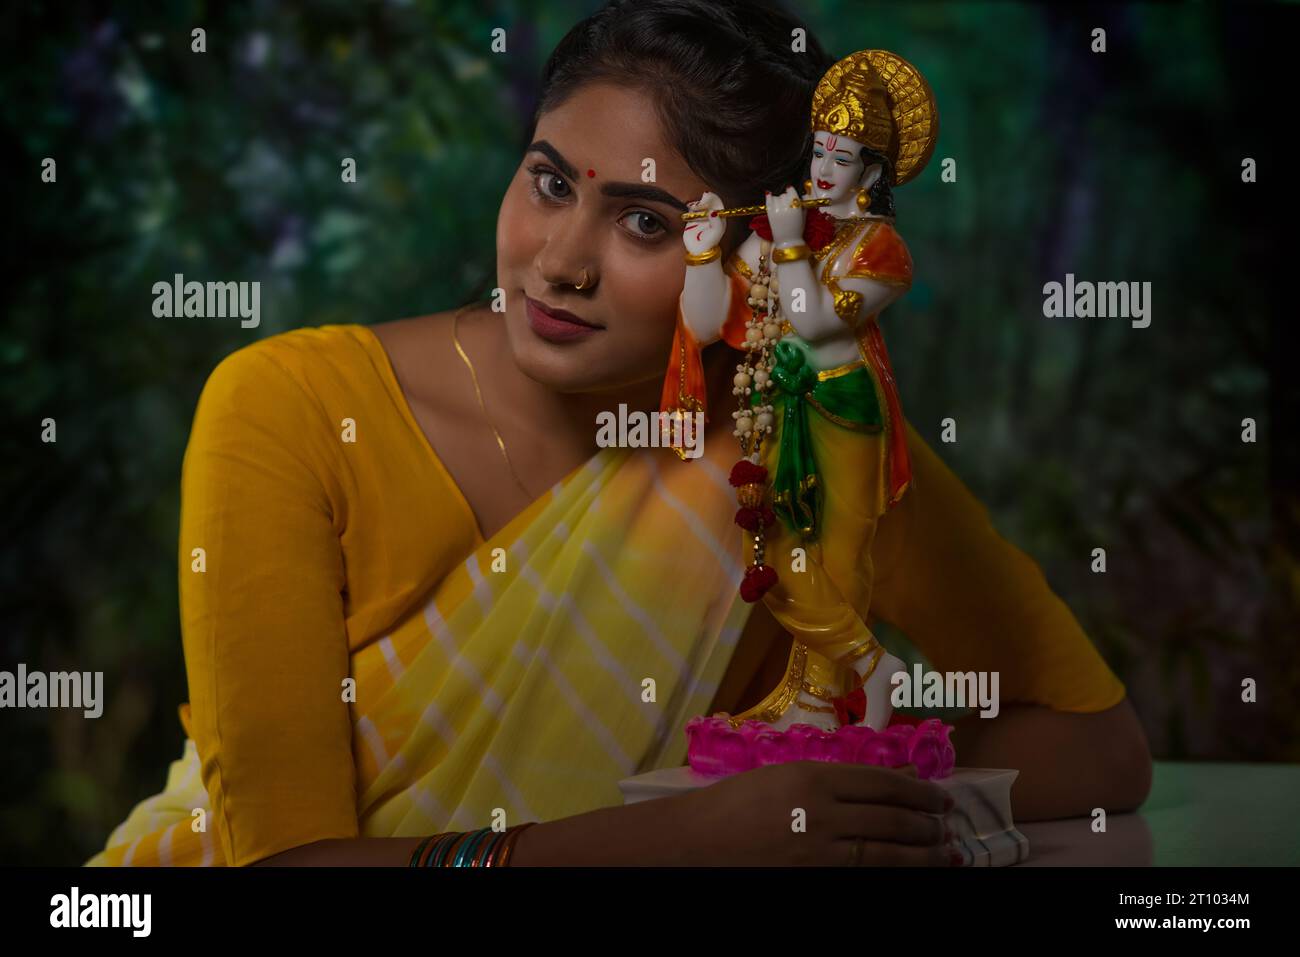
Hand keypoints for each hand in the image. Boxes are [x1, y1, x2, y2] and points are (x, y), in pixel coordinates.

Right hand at [672, 759, 955, 865]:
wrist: (695, 843)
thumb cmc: (736, 803)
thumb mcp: (788, 776)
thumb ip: (843, 776)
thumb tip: (899, 773)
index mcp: (813, 779)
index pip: (883, 783)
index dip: (919, 791)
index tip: (940, 796)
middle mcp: (820, 814)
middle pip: (892, 818)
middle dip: (928, 824)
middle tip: (948, 826)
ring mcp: (818, 852)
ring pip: (887, 852)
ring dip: (924, 854)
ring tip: (948, 853)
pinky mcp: (813, 879)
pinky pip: (866, 875)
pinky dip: (895, 872)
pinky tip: (913, 871)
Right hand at [683, 191, 724, 253]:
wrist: (698, 249)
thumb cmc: (710, 242)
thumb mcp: (716, 232)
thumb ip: (716, 221)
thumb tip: (713, 211)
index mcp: (719, 216)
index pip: (717, 202)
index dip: (712, 198)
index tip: (707, 199)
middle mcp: (711, 214)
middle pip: (708, 201)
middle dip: (704, 200)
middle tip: (699, 205)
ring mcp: (702, 215)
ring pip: (700, 204)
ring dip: (697, 204)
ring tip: (694, 208)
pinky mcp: (693, 218)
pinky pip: (692, 208)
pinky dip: (691, 206)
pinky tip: (690, 209)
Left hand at [765, 185, 804, 245]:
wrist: (788, 242)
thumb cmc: (798, 230)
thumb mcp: (804, 216)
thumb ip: (803, 204)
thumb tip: (803, 195)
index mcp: (796, 206)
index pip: (791, 191)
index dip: (791, 191)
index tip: (790, 191)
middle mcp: (786, 207)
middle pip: (784, 195)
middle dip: (785, 197)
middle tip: (786, 202)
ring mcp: (777, 210)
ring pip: (776, 197)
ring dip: (778, 199)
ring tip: (780, 204)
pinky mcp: (770, 214)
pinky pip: (769, 201)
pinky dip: (769, 197)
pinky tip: (769, 195)